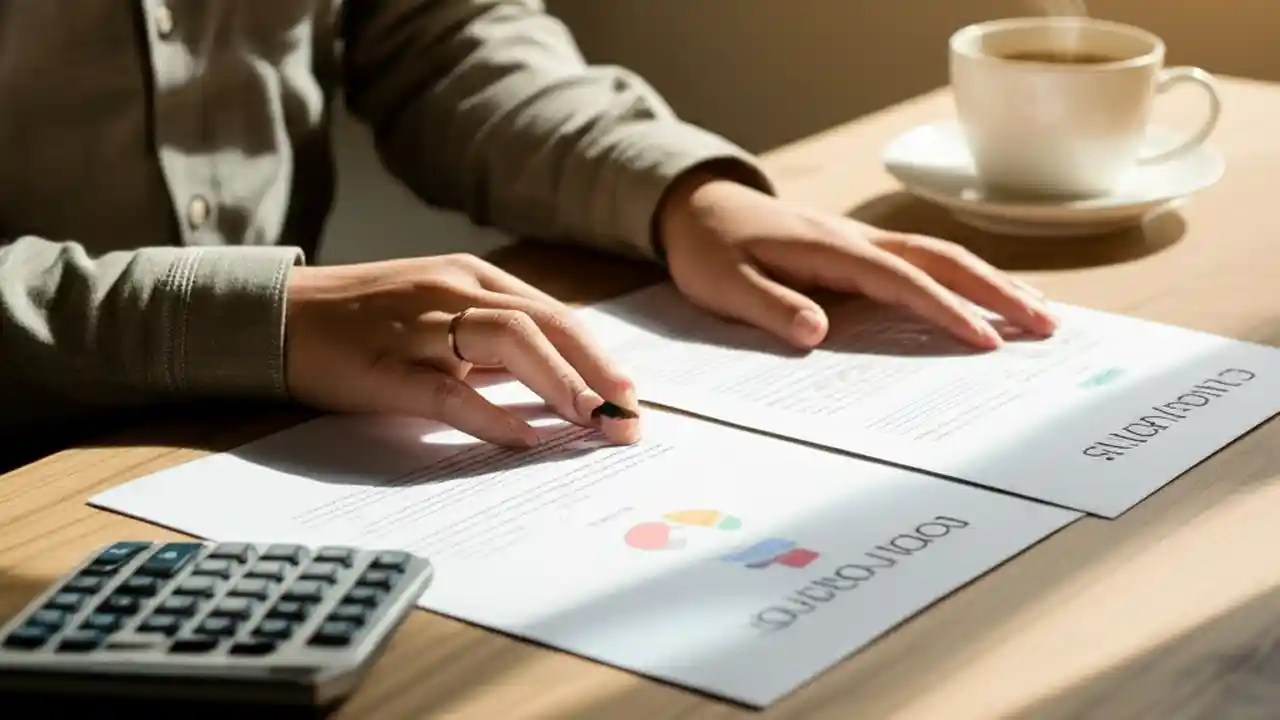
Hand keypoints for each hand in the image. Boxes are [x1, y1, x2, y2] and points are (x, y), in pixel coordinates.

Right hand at [284, 254, 639, 446]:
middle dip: (596, 371)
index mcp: (474, 278)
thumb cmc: (365, 322)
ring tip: (591, 420)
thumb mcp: (439, 316)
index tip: (632, 397)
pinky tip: (523, 439)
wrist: (276, 317)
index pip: (556, 315)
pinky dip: (491, 414)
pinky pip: (448, 389)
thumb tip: (559, 386)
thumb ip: (494, 345)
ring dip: (559, 382)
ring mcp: (420, 324)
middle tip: (628, 417)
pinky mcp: (386, 365)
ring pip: (509, 341)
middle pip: (545, 324)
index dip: (600, 357)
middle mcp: (454, 291)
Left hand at [656, 172, 1057, 349]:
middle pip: (941, 259)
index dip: (944, 310)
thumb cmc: (710, 249)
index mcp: (831, 248)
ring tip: (1040, 315)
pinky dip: (964, 279)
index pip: (901, 280)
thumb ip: (768, 306)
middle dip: (996, 291)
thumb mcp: (723, 283)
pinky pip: (924, 262)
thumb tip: (817, 333)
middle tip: (1046, 327)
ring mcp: (864, 242)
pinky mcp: (861, 251)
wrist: (701, 208)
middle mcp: (858, 240)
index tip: (983, 342)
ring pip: (941, 257)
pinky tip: (989, 297)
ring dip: (991, 283)